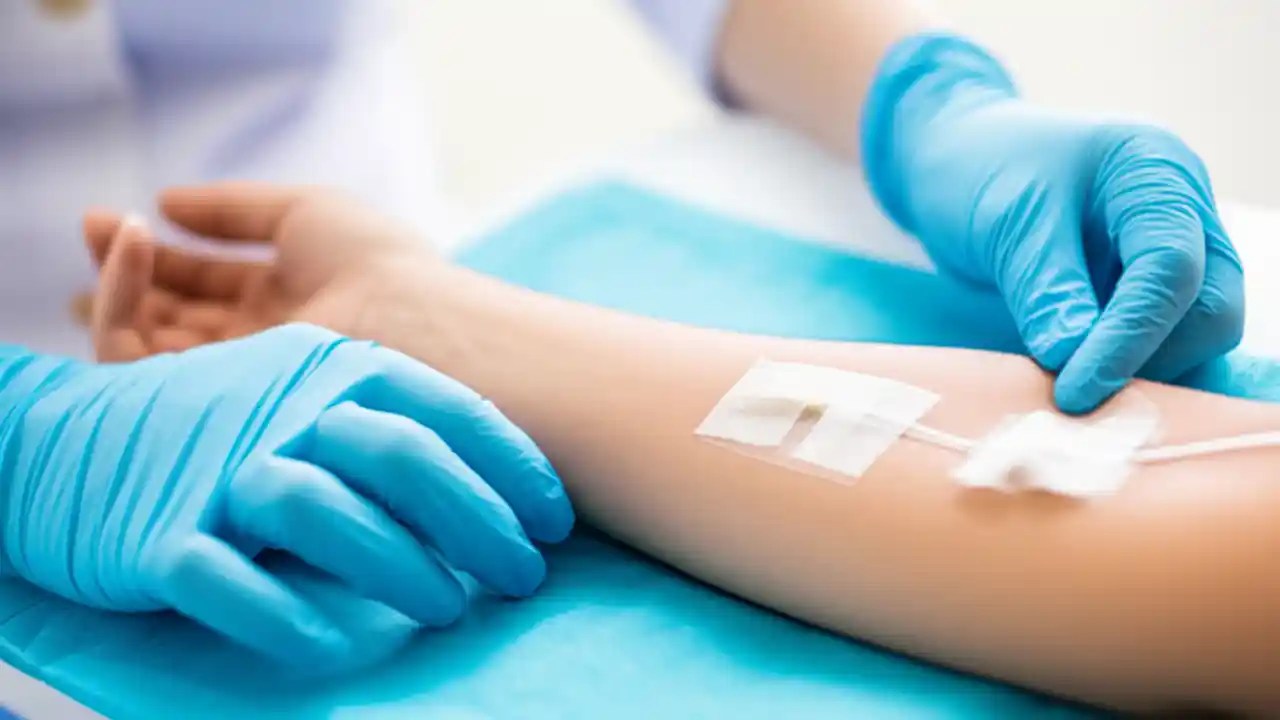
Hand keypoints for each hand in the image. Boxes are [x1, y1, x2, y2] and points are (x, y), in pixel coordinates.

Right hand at [4, 226, 572, 667]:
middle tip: (523, 578)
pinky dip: (289, 616)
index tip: (555, 523)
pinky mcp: (158, 537)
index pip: (442, 406)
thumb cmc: (217, 425)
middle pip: (399, 454)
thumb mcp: (303, 392)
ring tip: (451, 610)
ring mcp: (217, 470)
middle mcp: (278, 407)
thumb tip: (497, 481)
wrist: (63, 441)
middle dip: (479, 521)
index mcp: (326, 365)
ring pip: (324, 511)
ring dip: (401, 566)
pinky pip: (231, 580)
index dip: (511, 467)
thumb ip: (387, 417)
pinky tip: (341, 646)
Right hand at [82, 183, 429, 360]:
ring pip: (155, 346)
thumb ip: (230, 209)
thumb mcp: (302, 213)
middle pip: (174, 316)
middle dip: (126, 273)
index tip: (113, 219)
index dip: (159, 254)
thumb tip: (164, 199)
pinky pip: (150, 372)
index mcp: (285, 302)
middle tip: (92, 228)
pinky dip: (125, 318)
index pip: (205, 284)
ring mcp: (240, 375)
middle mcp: (259, 344)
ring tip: (114, 237)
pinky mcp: (221, 403)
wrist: (402, 318)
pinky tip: (129, 266)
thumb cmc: (371, 260)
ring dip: (120, 291)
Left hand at [863, 33, 1242, 412]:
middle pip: (1207, 306)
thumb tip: (1073, 360)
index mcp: (1156, 173)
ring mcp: (1170, 250)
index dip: (1129, 338)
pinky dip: (1125, 367)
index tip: (1076, 390)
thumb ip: (1046, 291)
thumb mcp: (1007, 225)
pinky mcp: (1143, 287)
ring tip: (1070, 395)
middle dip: (1149, 360)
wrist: (950, 162)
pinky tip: (1079, 383)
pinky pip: (1159, 340)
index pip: (1171, 268)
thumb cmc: (978, 171)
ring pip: (1191, 333)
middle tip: (1076, 399)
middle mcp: (1182, 211)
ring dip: (1139, 371)